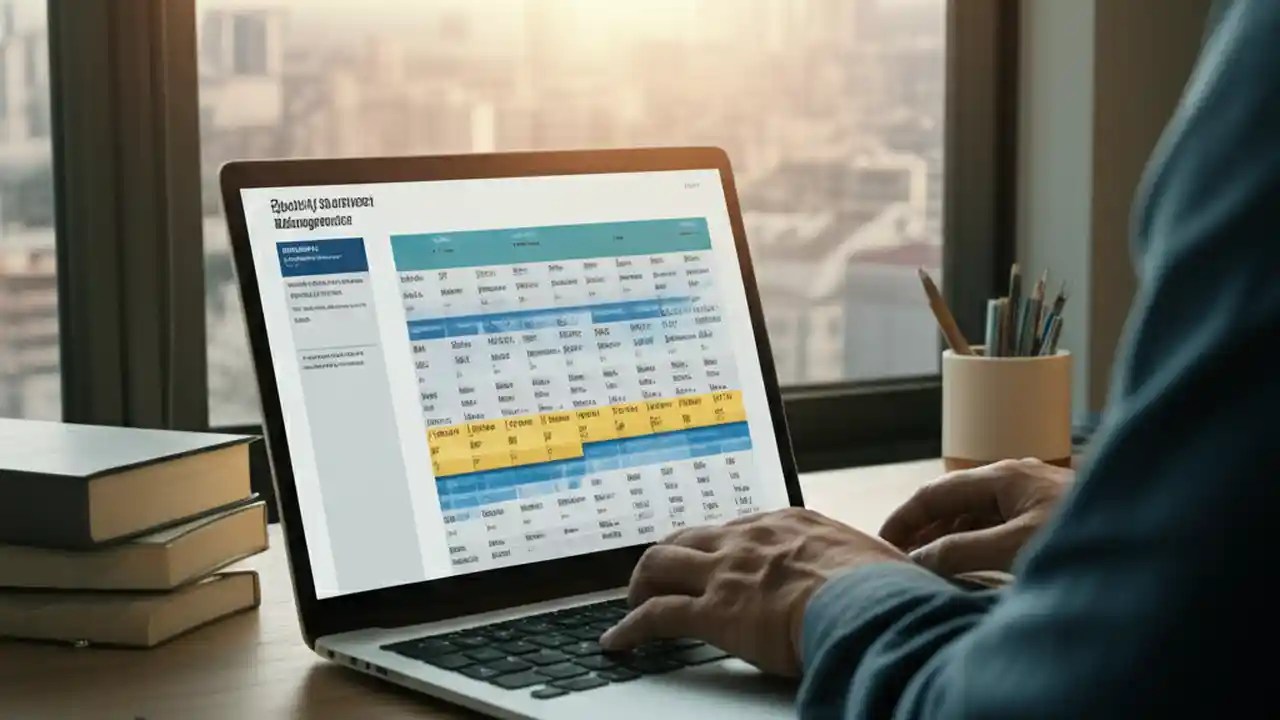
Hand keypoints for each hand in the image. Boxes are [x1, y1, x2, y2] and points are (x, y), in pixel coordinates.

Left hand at [599, 508, 908, 676]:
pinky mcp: (712, 610)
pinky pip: (655, 615)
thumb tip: (893, 581)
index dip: (716, 545)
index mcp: (788, 524)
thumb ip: (866, 568)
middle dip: (669, 557)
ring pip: (660, 564)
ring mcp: (727, 571)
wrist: (867, 605)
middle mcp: (750, 538)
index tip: (710, 558)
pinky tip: (617, 642)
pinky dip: (630, 628)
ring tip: (633, 603)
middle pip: (689, 537)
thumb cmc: (885, 590)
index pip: (737, 527)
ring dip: (642, 584)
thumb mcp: (878, 563)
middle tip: (658, 577)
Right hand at [879, 458, 1072, 575]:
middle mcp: (1013, 480)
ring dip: (948, 540)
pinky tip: (969, 567)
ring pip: (974, 516)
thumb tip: (917, 561)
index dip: (903, 518)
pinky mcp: (1045, 517)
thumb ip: (961, 551)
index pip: (933, 492)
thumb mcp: (1013, 545)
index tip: (880, 544)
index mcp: (1002, 474)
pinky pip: (995, 528)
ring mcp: (1031, 498)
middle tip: (898, 562)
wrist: (1154, 530)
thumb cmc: (1082, 532)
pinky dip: (973, 544)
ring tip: (926, 569)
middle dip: (922, 531)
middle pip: (952, 503)